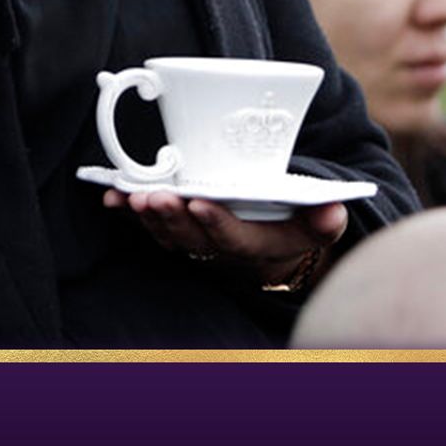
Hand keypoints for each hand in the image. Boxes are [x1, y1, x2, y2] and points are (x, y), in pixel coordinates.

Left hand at [102, 188, 346, 287]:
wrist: (272, 249)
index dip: (215, 223)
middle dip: (171, 218)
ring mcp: (196, 242)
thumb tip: (333, 212)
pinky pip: (148, 227)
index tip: (198, 202)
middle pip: (192, 239)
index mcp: (258, 246)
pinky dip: (128, 215)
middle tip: (154, 196)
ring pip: (167, 235)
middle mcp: (221, 249)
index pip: (235, 239)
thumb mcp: (317, 226)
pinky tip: (111, 197)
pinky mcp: (177, 232)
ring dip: (147, 217)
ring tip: (131, 196)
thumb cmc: (294, 226)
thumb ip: (324, 220)